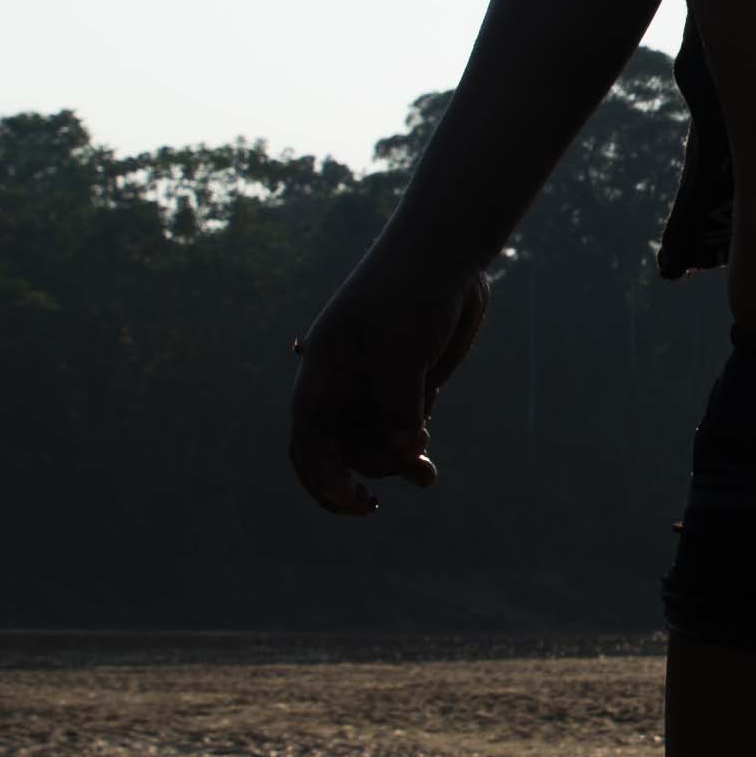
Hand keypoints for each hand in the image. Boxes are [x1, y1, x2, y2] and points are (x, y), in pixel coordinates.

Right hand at [287, 261, 490, 516]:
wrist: (446, 257)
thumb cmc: (411, 293)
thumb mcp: (401, 351)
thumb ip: (399, 406)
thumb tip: (406, 451)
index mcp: (324, 373)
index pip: (308, 439)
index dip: (323, 477)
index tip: (355, 498)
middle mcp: (344, 385)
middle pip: (340, 451)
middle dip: (367, 471)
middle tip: (402, 470)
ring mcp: (375, 387)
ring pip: (374, 446)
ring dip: (393, 465)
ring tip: (425, 472)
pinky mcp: (407, 386)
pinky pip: (401, 432)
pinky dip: (411, 452)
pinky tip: (426, 468)